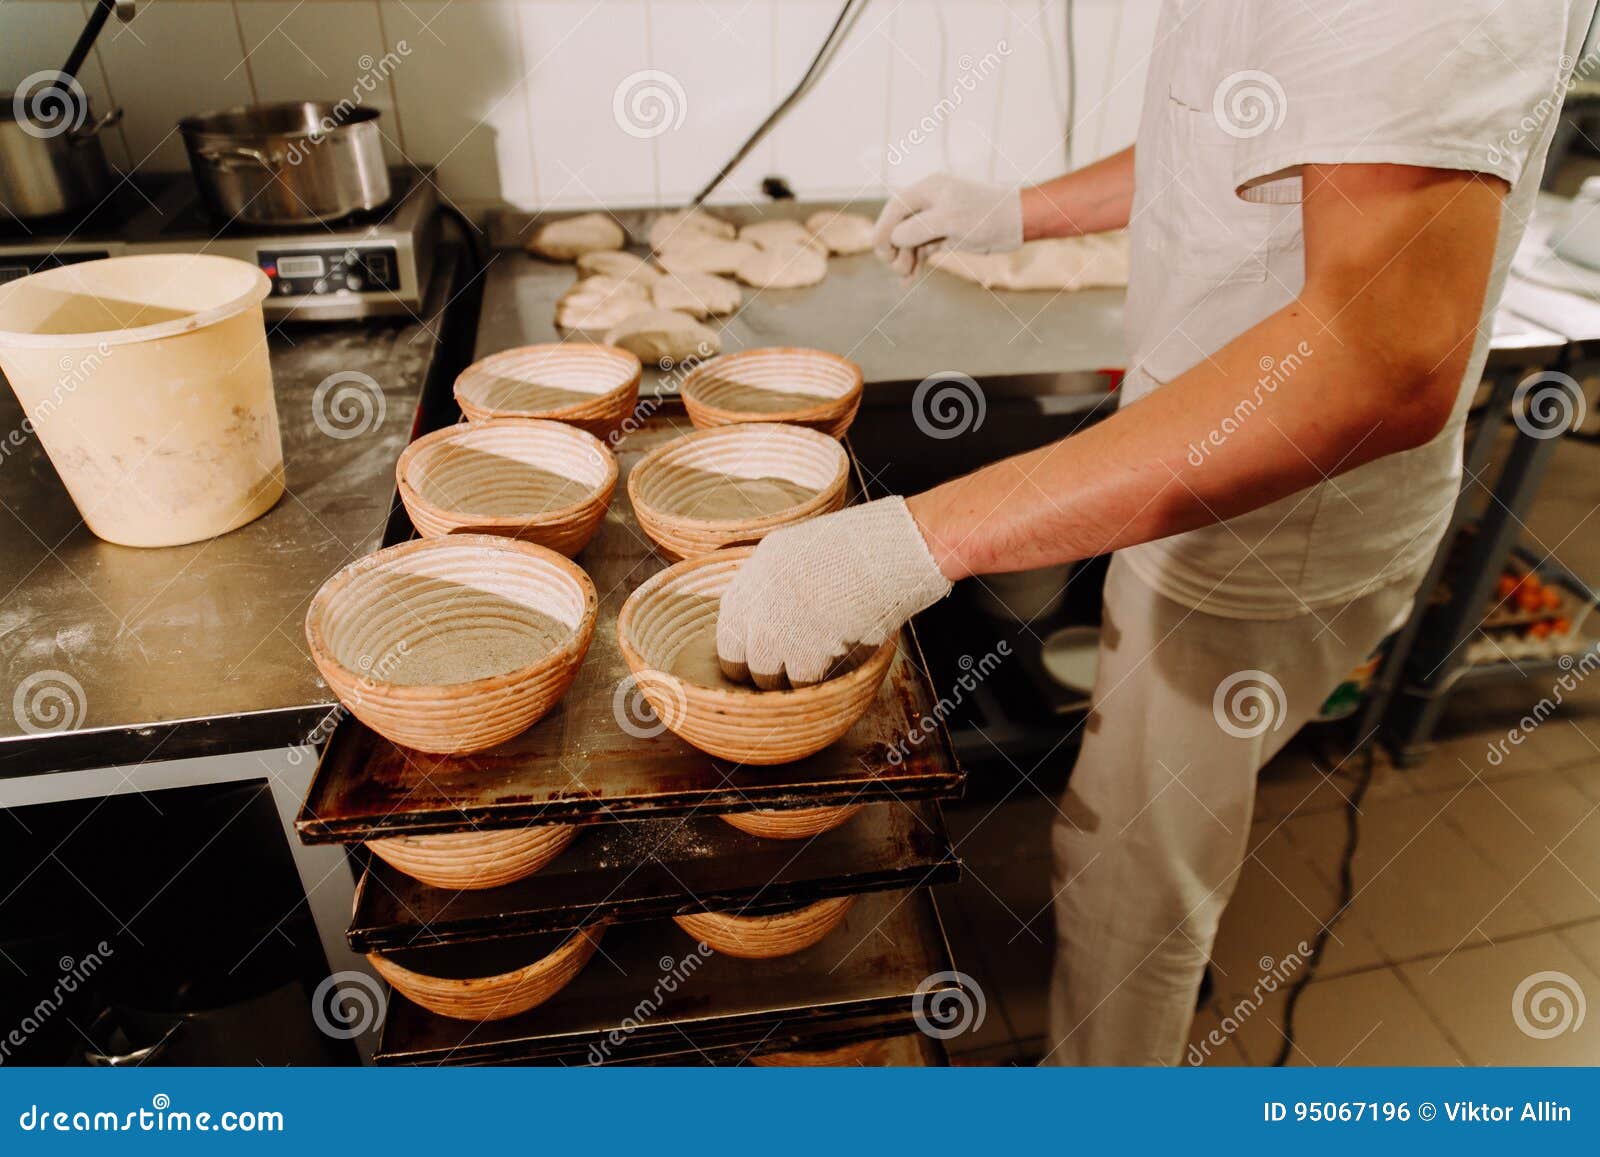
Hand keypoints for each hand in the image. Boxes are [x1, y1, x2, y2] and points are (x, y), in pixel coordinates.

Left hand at [716, 497, 953, 688]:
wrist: (896, 550)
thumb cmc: (868, 545)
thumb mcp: (808, 549)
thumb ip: (783, 581)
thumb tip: (772, 621)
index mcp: (760, 566)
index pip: (729, 621)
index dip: (741, 646)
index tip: (751, 660)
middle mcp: (761, 597)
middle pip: (743, 657)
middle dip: (761, 672)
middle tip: (781, 677)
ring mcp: (780, 626)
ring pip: (770, 677)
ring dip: (793, 678)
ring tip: (819, 665)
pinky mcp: (807, 650)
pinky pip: (802, 682)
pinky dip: (819, 681)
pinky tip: (836, 666)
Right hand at [873, 174, 1023, 277]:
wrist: (1016, 223)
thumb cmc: (986, 216)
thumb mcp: (950, 221)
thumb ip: (918, 228)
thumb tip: (894, 238)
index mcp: (928, 190)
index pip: (894, 208)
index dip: (883, 230)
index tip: (882, 252)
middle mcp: (929, 202)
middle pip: (897, 225)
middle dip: (894, 248)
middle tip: (899, 268)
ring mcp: (935, 219)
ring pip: (908, 240)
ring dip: (903, 258)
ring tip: (907, 276)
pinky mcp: (944, 234)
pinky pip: (921, 249)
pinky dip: (914, 263)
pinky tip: (908, 280)